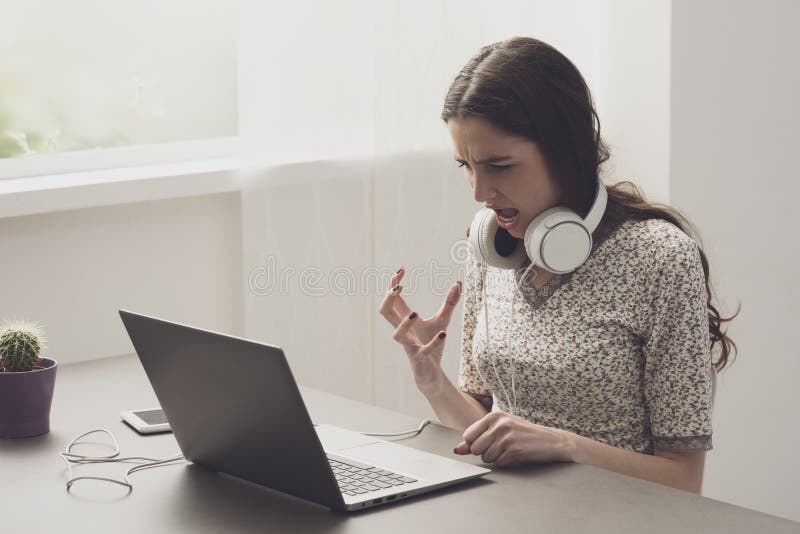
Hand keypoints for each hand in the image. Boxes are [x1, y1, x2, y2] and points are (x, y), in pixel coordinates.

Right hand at [378, 266, 461, 391]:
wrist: (431, 373)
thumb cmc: (431, 344)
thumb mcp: (442, 320)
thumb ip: (449, 302)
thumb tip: (458, 282)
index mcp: (404, 319)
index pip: (392, 299)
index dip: (393, 284)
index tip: (401, 270)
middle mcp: (403, 331)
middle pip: (384, 313)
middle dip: (388, 299)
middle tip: (398, 287)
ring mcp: (410, 345)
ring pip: (396, 335)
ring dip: (404, 324)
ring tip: (416, 313)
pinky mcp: (420, 358)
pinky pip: (423, 351)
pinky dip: (433, 343)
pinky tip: (444, 335)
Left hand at [453, 411, 573, 466]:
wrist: (551, 441)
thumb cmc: (523, 434)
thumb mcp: (499, 430)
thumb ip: (477, 439)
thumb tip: (457, 449)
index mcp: (493, 416)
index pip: (467, 436)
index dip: (475, 443)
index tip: (489, 441)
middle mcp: (499, 424)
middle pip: (474, 448)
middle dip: (485, 452)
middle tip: (501, 446)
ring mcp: (507, 437)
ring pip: (485, 457)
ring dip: (496, 458)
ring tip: (510, 449)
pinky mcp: (514, 450)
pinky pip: (498, 464)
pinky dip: (506, 463)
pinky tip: (516, 454)